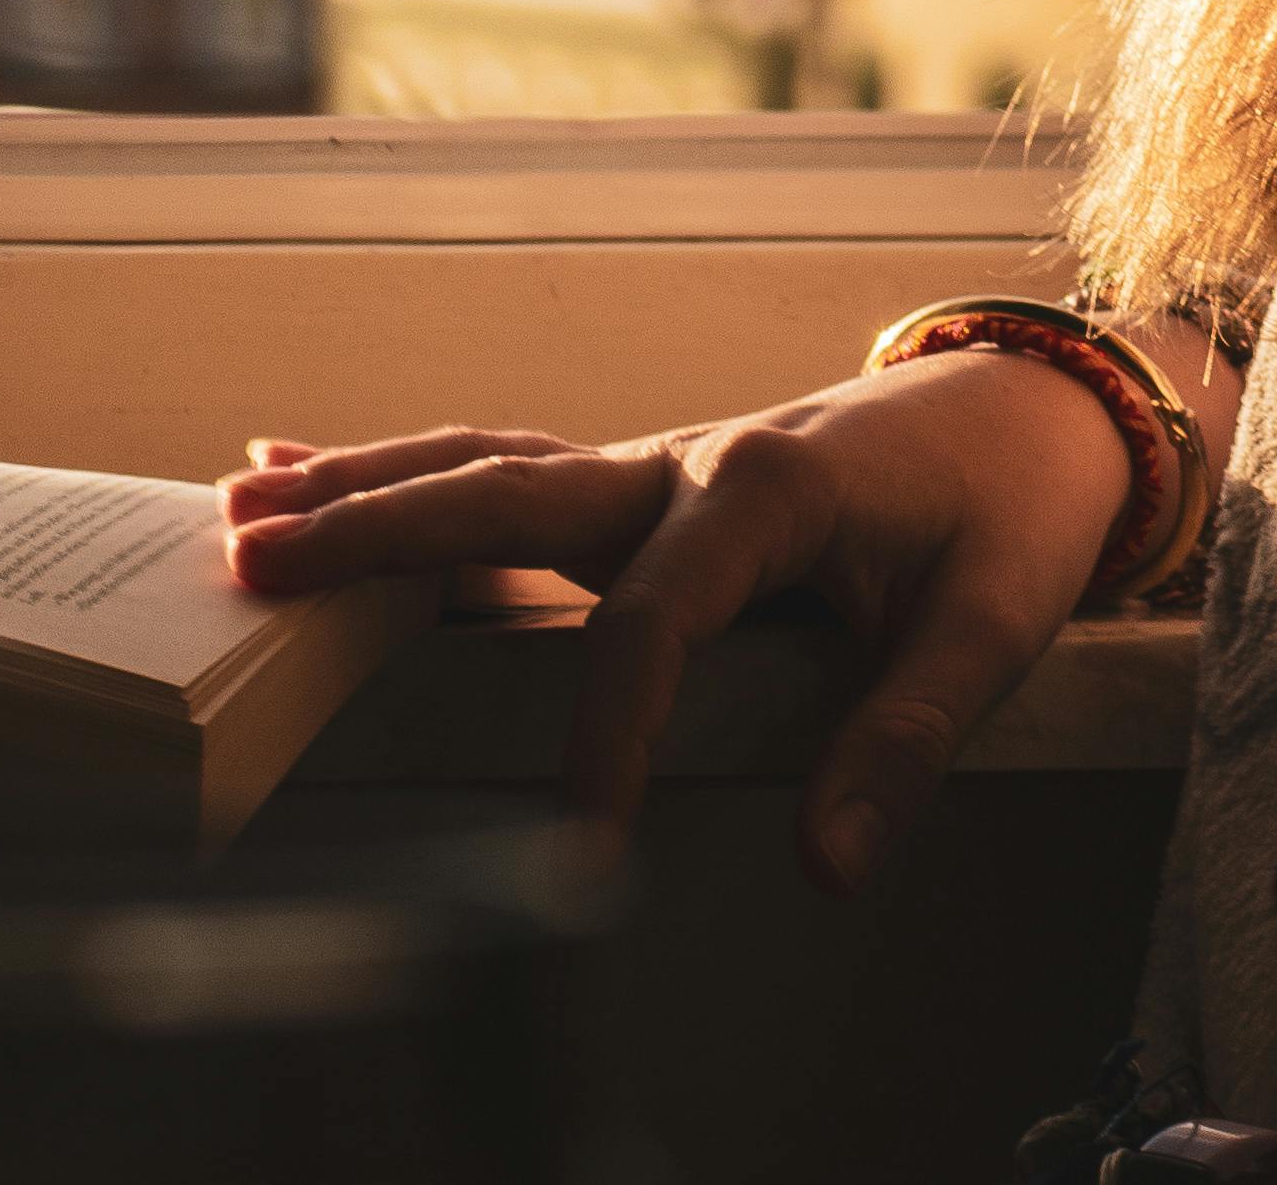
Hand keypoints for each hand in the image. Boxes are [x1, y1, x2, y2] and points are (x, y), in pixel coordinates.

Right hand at [219, 347, 1138, 889]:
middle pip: (503, 495)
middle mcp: (680, 459)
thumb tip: (825, 865)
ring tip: (241, 512)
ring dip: (365, 488)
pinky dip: (410, 476)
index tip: (579, 856)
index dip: (605, 743)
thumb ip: (902, 739)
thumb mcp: (989, 624)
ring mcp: (652, 461)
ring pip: (483, 470)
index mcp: (759, 489)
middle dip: (376, 530)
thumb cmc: (1009, 512)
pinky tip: (313, 471)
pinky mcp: (644, 482)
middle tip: (255, 564)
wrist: (1036, 411)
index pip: (645, 628)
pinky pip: (508, 474)